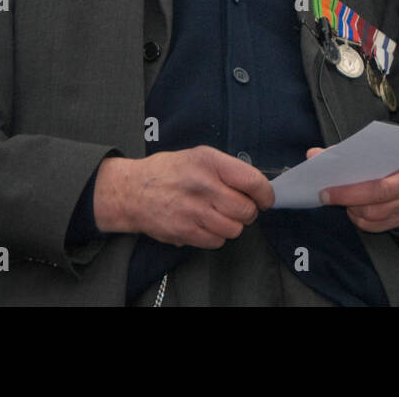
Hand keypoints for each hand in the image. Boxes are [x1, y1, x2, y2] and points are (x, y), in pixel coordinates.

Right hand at [93, 147, 274, 248]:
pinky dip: (216, 237)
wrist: (132, 191)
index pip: (252, 181)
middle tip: (239, 208)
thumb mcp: (199, 156)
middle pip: (246, 210)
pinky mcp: (184, 232)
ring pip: (234, 229)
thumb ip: (228, 169)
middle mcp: (202, 185)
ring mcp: (192, 211)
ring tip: (219, 216)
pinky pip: (217, 242)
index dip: (265, 194)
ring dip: (232, 226)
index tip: (265, 199)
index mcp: (209, 161)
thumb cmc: (170, 172)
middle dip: (248, 212)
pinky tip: (206, 225)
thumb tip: (258, 188)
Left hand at [310, 147, 398, 232]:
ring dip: (352, 209)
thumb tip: (314, 155)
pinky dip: (359, 219)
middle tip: (325, 196)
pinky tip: (353, 208)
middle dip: (345, 200)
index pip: (377, 186)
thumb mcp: (371, 150)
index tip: (327, 188)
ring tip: (341, 200)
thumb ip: (343, 152)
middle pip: (373, 203)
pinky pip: (374, 226)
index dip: (350, 191)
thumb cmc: (387, 157)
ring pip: (372, 216)